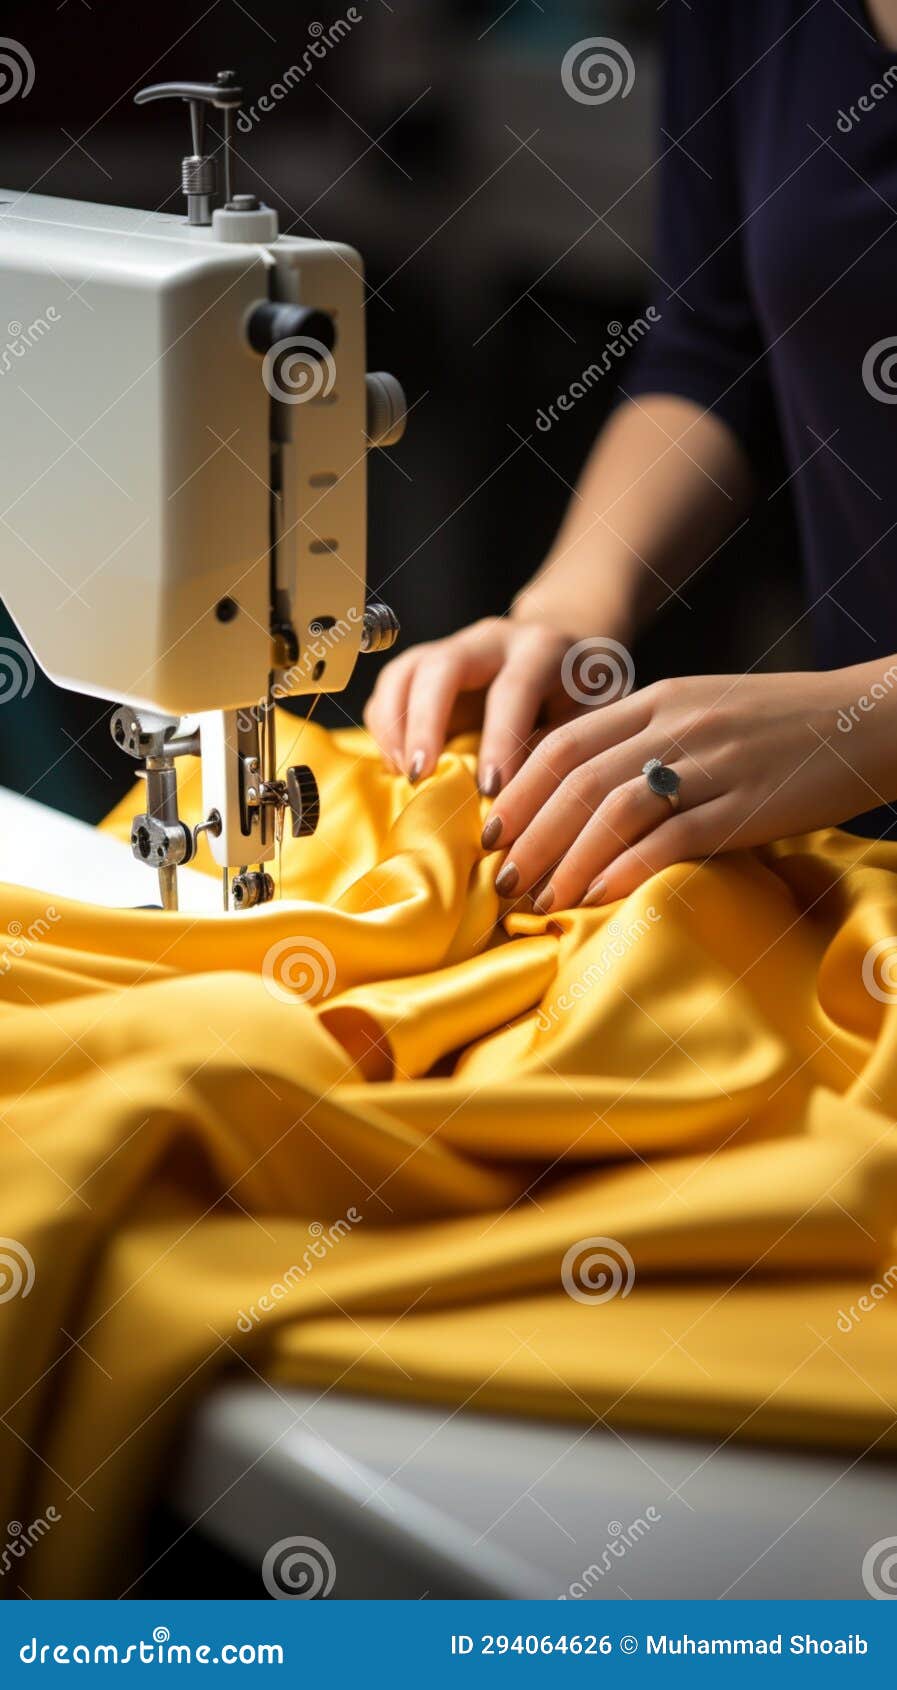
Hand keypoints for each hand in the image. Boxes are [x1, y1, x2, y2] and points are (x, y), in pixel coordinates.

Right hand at [363, 616, 590, 792]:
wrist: (568, 653)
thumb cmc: (584, 696)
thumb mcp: (593, 719)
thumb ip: (562, 750)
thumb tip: (524, 802)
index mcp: (541, 649)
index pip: (512, 689)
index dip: (499, 741)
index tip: (489, 792)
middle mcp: (491, 639)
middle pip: (442, 666)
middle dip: (425, 723)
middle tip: (421, 777)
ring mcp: (453, 647)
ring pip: (406, 671)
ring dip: (395, 725)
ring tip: (403, 773)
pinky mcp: (426, 664)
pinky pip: (391, 686)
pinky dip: (384, 725)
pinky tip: (397, 765)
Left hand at [481, 669, 887, 910]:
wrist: (869, 719)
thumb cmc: (783, 727)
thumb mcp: (705, 712)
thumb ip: (647, 738)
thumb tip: (584, 792)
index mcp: (658, 699)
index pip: (564, 743)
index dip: (517, 790)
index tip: (489, 831)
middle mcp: (675, 725)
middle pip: (576, 779)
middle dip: (528, 834)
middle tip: (500, 880)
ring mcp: (711, 763)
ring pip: (612, 811)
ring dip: (565, 861)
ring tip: (538, 901)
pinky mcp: (745, 805)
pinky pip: (670, 839)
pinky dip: (625, 871)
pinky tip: (597, 899)